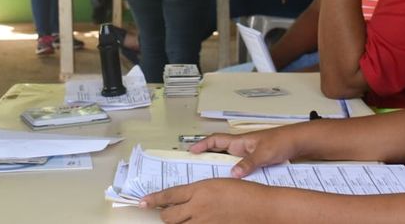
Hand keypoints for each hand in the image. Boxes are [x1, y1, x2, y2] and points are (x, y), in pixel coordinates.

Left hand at [142, 178, 272, 223]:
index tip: (142, 202)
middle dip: (166, 216)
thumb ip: (199, 193)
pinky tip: (197, 223)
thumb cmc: (244, 192)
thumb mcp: (218, 184)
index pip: (169, 195)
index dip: (154, 199)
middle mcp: (198, 207)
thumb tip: (186, 199)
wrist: (262, 207)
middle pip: (169, 216)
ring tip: (186, 219)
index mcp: (200, 190)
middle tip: (169, 214)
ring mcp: (204, 223)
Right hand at [187, 129, 297, 177]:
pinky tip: (232, 181)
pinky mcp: (255, 160)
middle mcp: (241, 147)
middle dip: (206, 157)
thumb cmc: (281, 141)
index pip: (216, 140)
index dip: (202, 144)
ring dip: (220, 166)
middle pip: (219, 151)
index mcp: (239, 141)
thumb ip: (248, 163)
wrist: (297, 142)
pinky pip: (239, 166)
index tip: (191, 151)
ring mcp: (247, 153)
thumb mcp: (264, 153)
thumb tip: (234, 174)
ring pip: (228, 160)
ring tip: (210, 177)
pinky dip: (233, 173)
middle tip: (195, 167)